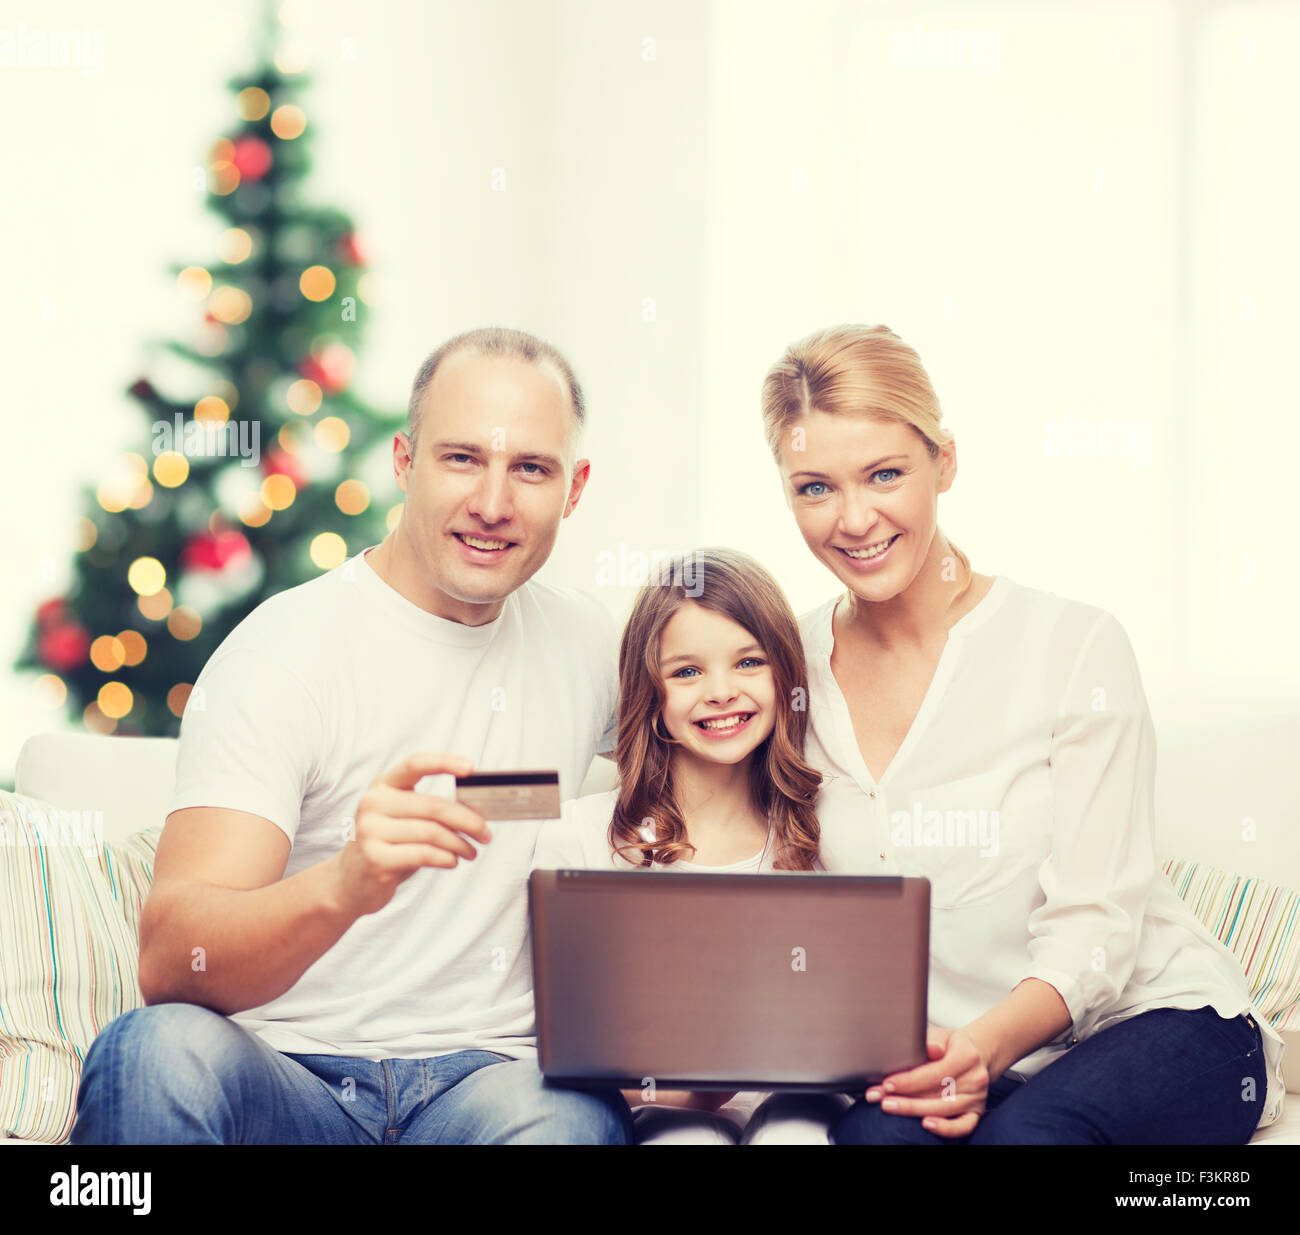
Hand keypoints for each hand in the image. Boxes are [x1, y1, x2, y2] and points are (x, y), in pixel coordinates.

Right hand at [329, 752, 490, 918]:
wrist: (350, 882)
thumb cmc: (388, 846)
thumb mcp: (403, 820)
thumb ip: (430, 810)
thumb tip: (476, 810)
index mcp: (382, 786)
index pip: (415, 764)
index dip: (444, 762)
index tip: (471, 768)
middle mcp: (372, 804)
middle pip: (433, 806)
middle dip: (468, 821)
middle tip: (486, 833)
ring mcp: (370, 831)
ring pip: (432, 833)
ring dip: (460, 844)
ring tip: (471, 851)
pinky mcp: (376, 859)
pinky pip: (424, 854)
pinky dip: (446, 858)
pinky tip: (452, 861)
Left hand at [865, 1025, 991, 1137]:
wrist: (976, 1053)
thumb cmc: (951, 1044)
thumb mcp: (939, 1035)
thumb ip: (928, 1042)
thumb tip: (923, 1046)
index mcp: (967, 1056)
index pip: (935, 1072)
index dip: (910, 1080)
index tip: (888, 1083)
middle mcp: (975, 1078)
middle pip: (938, 1093)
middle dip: (906, 1097)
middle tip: (882, 1099)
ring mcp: (976, 1098)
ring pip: (945, 1109)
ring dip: (915, 1110)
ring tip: (892, 1107)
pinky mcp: (976, 1112)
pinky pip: (963, 1126)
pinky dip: (945, 1128)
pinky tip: (926, 1124)